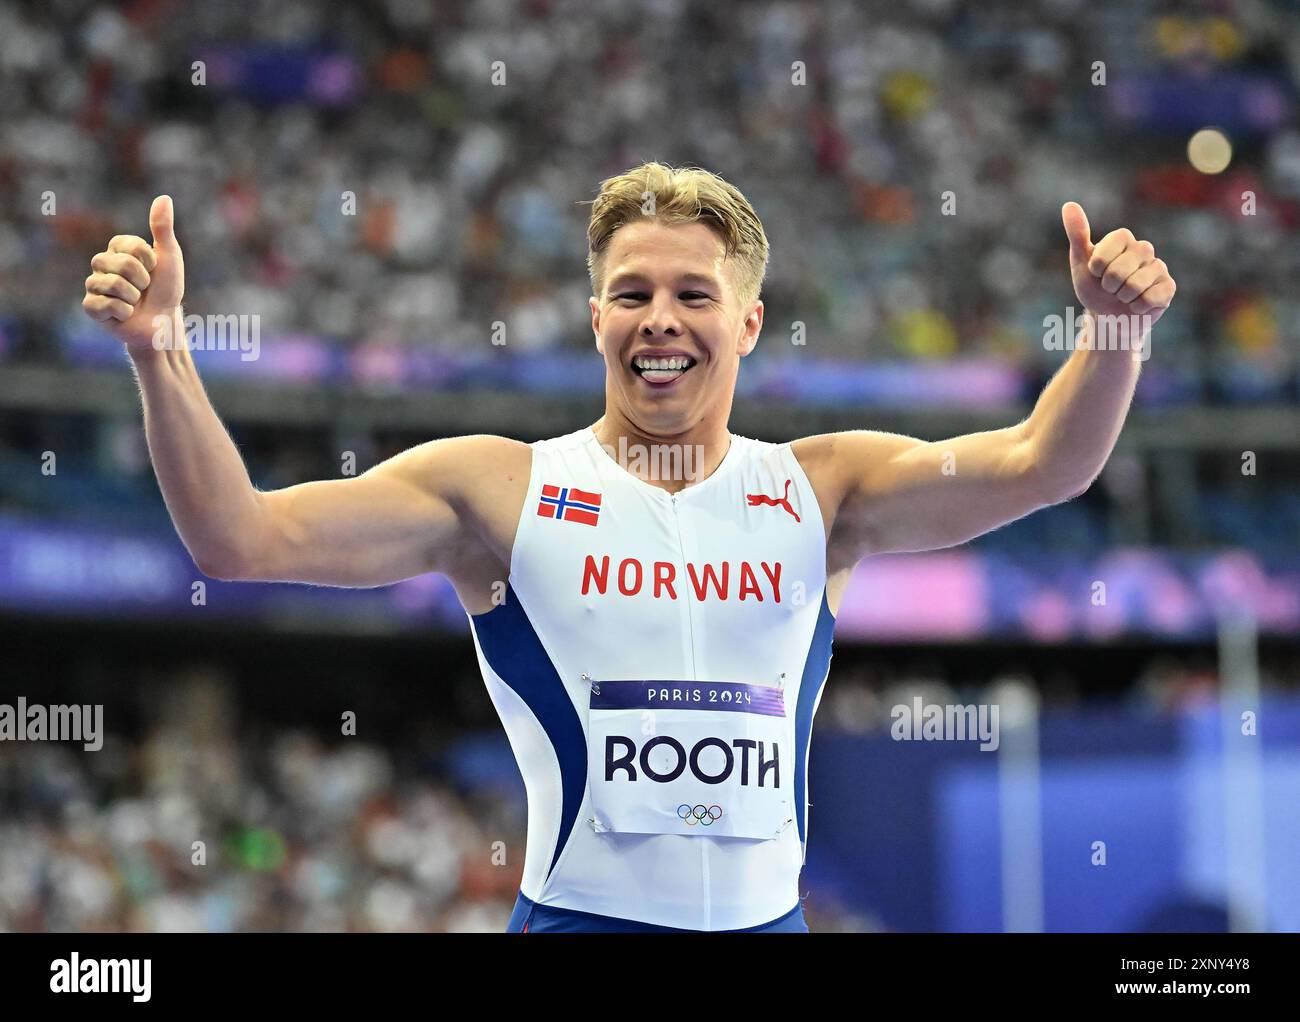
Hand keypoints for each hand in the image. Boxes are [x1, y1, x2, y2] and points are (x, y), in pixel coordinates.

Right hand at [82, 195, 185, 351]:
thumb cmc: (166, 289)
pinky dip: (122, 312)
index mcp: (117, 248)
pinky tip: (125, 314)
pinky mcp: (91, 307)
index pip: (131, 246)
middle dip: (142, 280)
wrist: (163, 323)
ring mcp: (94, 285)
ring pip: (112, 284)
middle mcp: (101, 263)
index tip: (154, 269)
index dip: (149, 261)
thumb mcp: (168, 256)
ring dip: (133, 297)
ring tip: (135, 302)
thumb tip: (164, 197)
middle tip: (145, 289)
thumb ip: (162, 228)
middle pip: (121, 264)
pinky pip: (103, 304)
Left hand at [1061, 202, 1174, 337]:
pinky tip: (1137, 304)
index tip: (1096, 272)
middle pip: (1118, 271)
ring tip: (1123, 295)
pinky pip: (1150, 299)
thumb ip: (1078, 234)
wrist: (1109, 316)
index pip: (1104, 253)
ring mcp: (1159, 267)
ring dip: (1122, 297)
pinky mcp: (1168, 287)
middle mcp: (1144, 248)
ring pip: (1134, 286)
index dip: (1097, 268)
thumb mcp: (1081, 262)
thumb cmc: (1095, 287)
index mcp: (1123, 238)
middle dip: (1108, 286)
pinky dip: (1137, 307)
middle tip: (1110, 287)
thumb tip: (1069, 205)